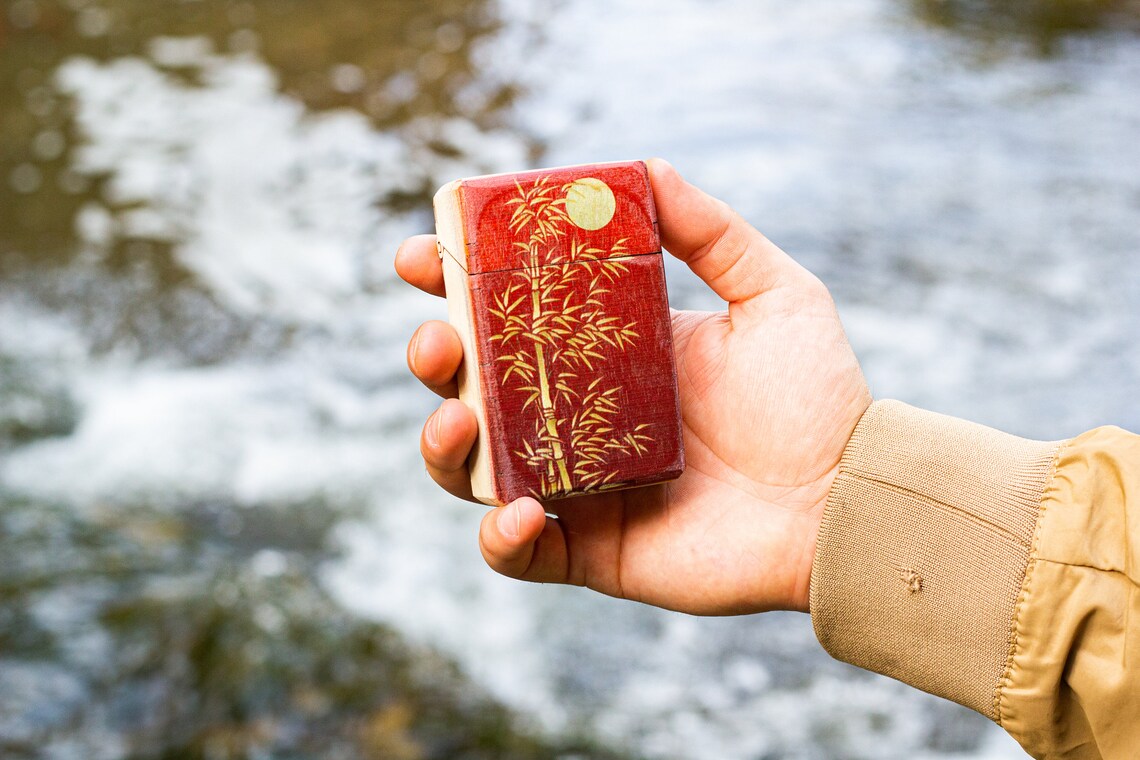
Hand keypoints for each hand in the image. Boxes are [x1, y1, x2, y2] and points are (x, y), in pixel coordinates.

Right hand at [395, 159, 870, 614]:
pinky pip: (516, 551)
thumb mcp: (772, 293)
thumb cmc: (816, 397)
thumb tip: (643, 166)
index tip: (423, 253)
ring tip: (458, 417)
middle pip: (472, 383)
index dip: (455, 282)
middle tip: (440, 336)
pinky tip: (522, 510)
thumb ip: (710, 231)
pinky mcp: (588, 549)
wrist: (846, 499)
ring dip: (443, 442)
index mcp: (604, 351)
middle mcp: (576, 414)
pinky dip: (500, 537)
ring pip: (473, 467)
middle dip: (434, 355)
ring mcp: (576, 483)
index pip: (510, 312)